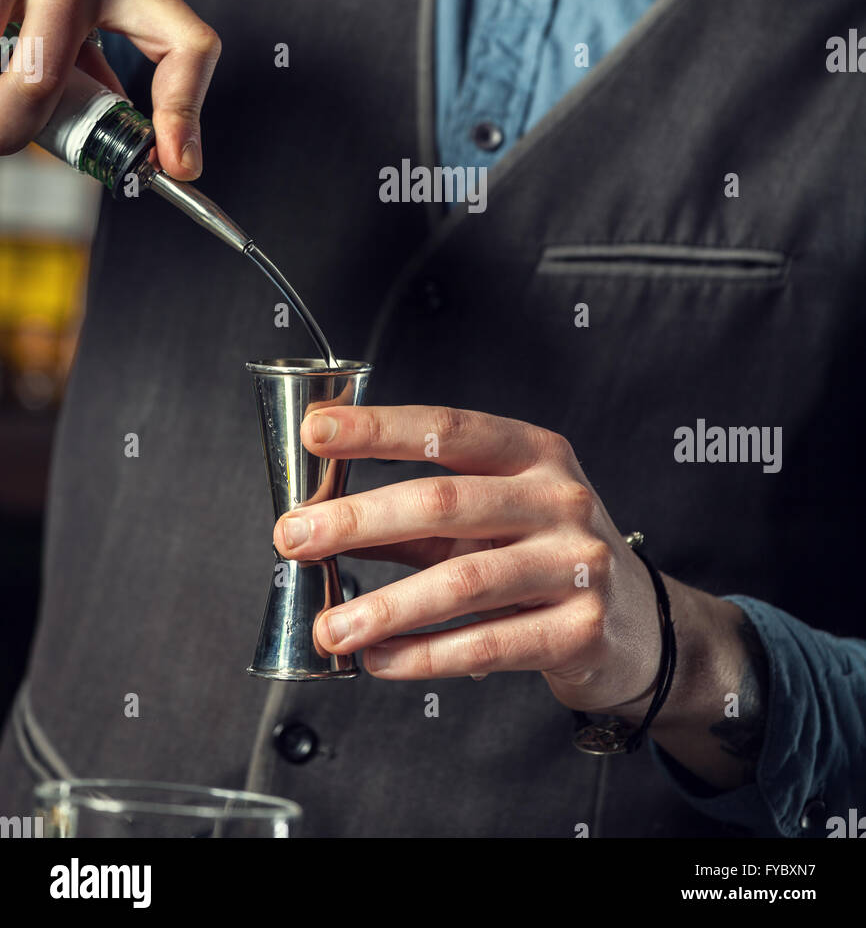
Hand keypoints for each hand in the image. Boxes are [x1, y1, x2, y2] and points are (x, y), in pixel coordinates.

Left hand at [273, 403, 663, 713]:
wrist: (639, 624)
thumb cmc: (545, 553)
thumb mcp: (492, 516)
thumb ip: (418, 514)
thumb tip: (324, 518)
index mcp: (534, 452)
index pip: (449, 428)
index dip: (379, 427)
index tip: (317, 434)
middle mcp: (560, 498)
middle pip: (446, 501)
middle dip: (358, 519)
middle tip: (295, 536)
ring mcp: (577, 563)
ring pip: (463, 581)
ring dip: (384, 606)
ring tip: (330, 626)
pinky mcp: (581, 629)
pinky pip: (488, 645)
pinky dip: (424, 656)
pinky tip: (381, 660)